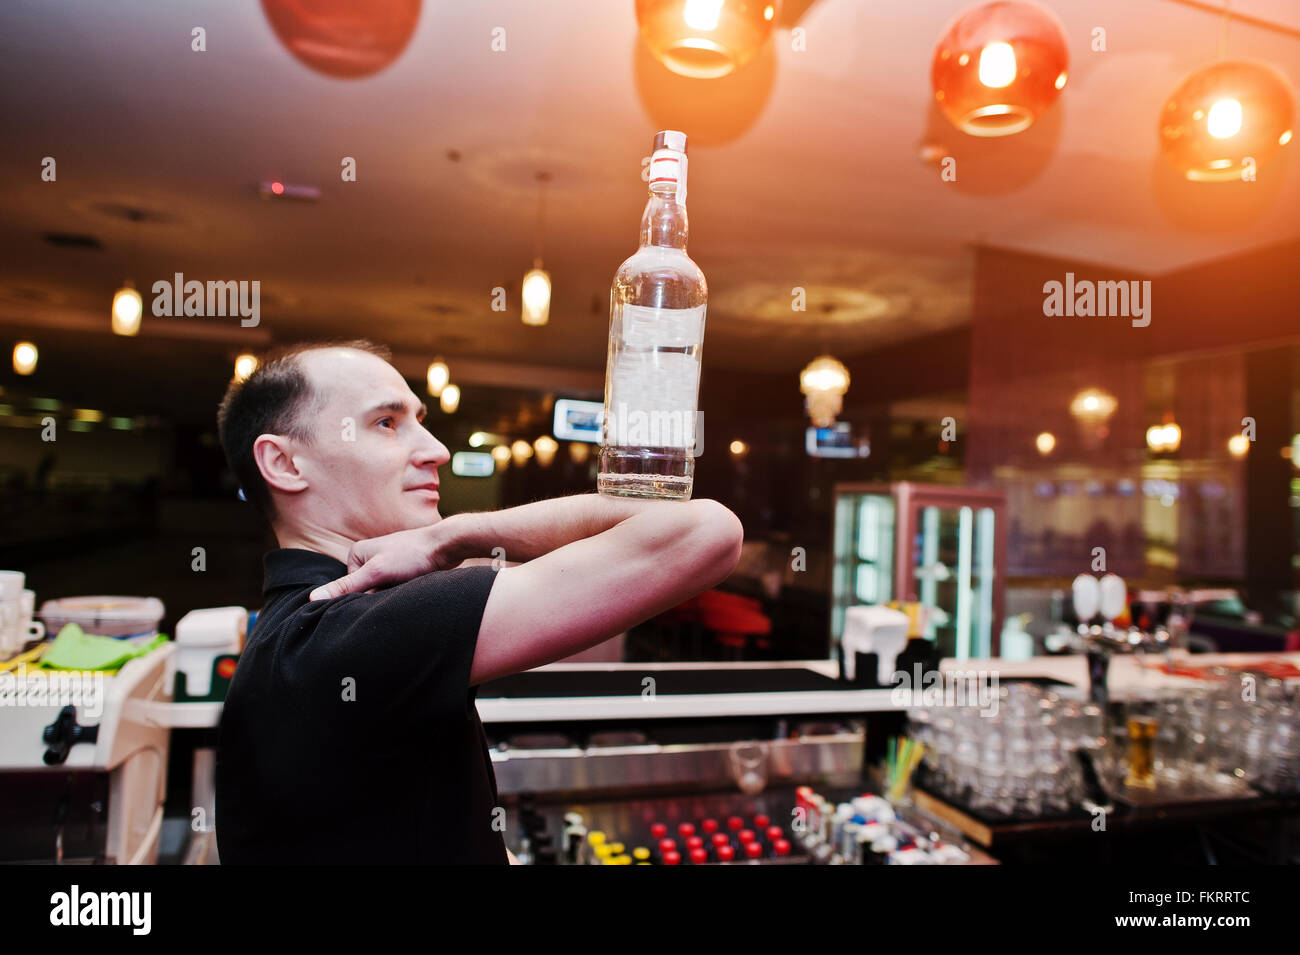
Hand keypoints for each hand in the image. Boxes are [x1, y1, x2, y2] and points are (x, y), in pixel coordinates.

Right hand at [308, 519, 466, 600]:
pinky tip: (411, 587)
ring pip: (381, 592)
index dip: (366, 596)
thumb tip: (312, 598)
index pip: (350, 590)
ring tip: (406, 586)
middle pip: (366, 591)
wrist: (446, 546)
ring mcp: (385, 564)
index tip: (383, 589)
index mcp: (356, 554)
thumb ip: (346, 586)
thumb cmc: (412, 555)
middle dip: (380, 595)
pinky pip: (394, 590)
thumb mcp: (376, 573)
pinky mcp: (400, 572)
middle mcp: (369, 558)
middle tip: (398, 588)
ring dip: (392, 595)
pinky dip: (401, 593)